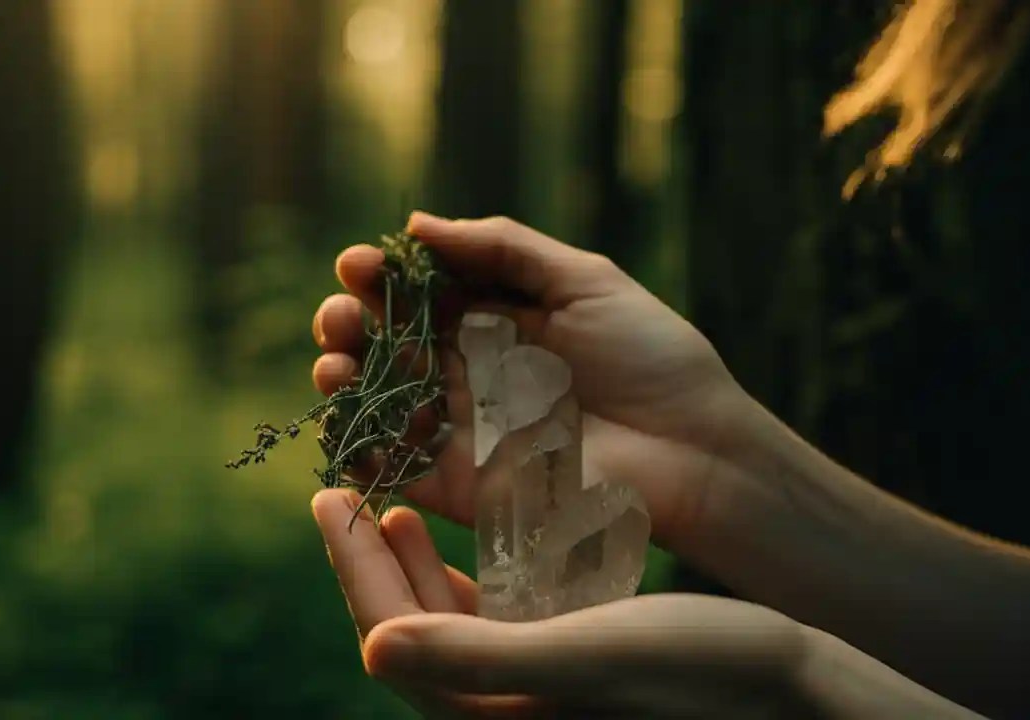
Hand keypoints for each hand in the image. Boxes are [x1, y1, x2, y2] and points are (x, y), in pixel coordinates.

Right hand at [312, 212, 752, 550]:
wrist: (693, 452)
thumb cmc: (653, 359)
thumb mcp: (585, 281)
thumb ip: (504, 249)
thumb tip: (418, 223)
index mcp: (492, 317)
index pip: (414, 292)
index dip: (377, 276)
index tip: (356, 265)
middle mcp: (466, 368)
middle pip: (381, 343)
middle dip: (347, 323)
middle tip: (342, 316)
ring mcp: (459, 426)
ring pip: (373, 402)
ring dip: (339, 379)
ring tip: (336, 364)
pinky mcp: (458, 483)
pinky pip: (392, 469)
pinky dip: (356, 453)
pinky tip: (344, 428)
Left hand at [312, 490, 987, 719]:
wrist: (788, 694)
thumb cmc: (699, 674)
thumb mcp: (585, 654)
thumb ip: (474, 655)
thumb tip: (374, 648)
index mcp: (488, 713)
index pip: (390, 635)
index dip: (352, 565)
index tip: (327, 495)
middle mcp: (496, 707)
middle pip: (401, 623)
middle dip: (366, 555)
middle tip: (342, 486)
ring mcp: (524, 690)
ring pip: (434, 616)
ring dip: (407, 558)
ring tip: (392, 498)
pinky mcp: (556, 667)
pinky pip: (477, 614)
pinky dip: (455, 570)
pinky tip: (458, 528)